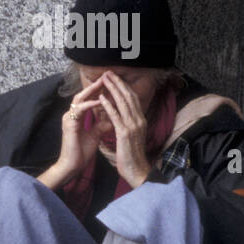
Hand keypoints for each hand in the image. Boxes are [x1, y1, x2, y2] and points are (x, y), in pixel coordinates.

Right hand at [36, 76, 108, 187]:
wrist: (73, 166)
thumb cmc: (82, 152)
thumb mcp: (96, 135)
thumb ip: (102, 125)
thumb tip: (112, 118)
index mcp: (77, 117)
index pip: (87, 99)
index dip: (98, 91)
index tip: (109, 84)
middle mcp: (71, 115)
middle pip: (83, 95)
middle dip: (94, 86)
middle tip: (106, 77)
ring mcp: (68, 119)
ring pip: (80, 99)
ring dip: (92, 91)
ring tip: (103, 84)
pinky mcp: (69, 124)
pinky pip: (80, 110)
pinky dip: (90, 104)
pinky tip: (100, 101)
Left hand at [94, 71, 151, 186]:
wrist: (137, 170)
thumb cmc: (132, 156)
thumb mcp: (133, 136)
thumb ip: (129, 124)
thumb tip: (123, 116)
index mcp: (141, 120)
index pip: (133, 99)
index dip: (124, 87)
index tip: (115, 78)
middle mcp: (139, 120)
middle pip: (129, 96)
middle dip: (118, 83)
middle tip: (108, 73)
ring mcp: (133, 126)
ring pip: (123, 103)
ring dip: (113, 89)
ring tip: (104, 80)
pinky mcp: (124, 133)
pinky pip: (116, 116)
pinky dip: (109, 105)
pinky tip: (102, 98)